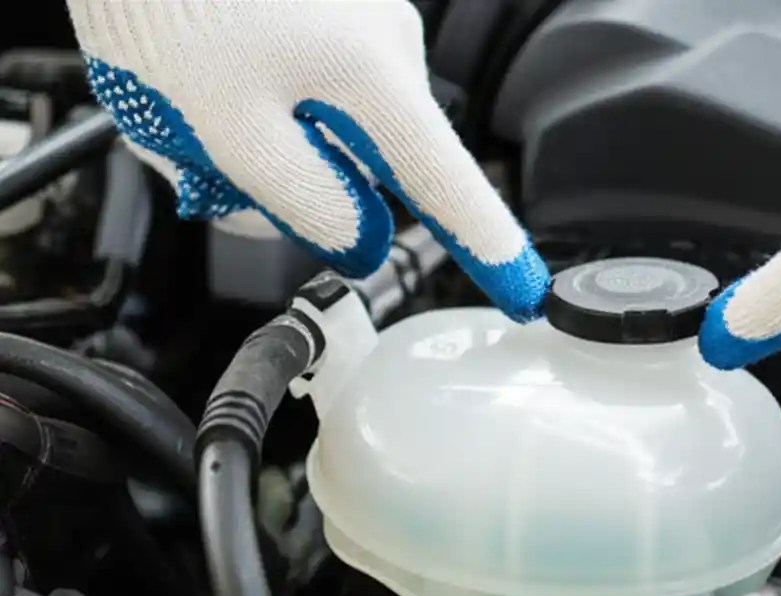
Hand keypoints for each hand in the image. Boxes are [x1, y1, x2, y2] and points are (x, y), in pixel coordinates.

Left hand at [67, 0, 548, 320]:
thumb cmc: (168, 3)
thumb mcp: (226, 132)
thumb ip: (306, 203)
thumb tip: (360, 241)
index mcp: (374, 78)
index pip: (447, 189)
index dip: (487, 252)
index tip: (524, 292)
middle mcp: (388, 42)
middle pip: (373, 163)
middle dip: (305, 184)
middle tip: (213, 165)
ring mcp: (363, 15)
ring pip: (335, 125)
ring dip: (272, 139)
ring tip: (196, 105)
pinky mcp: (332, 4)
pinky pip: (312, 83)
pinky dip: (262, 100)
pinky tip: (206, 73)